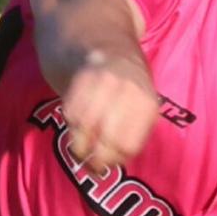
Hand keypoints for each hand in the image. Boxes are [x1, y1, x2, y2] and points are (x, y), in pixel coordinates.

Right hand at [62, 50, 159, 170]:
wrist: (110, 48)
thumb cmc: (131, 88)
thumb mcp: (144, 107)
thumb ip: (134, 133)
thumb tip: (112, 164)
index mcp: (146, 103)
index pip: (128, 144)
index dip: (115, 160)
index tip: (108, 166)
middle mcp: (126, 91)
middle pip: (106, 137)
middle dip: (95, 158)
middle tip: (91, 166)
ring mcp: (102, 84)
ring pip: (84, 127)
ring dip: (79, 145)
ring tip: (80, 151)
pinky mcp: (81, 79)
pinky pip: (70, 113)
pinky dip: (70, 125)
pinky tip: (75, 127)